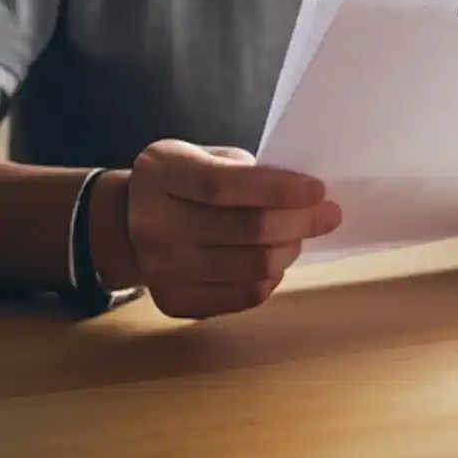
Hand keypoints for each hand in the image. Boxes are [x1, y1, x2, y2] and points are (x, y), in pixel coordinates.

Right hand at [126, 140, 340, 318]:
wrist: (128, 224)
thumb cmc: (185, 182)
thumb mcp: (204, 156)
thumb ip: (247, 171)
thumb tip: (307, 196)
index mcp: (162, 173)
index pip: (224, 185)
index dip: (279, 189)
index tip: (318, 189)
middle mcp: (154, 223)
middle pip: (246, 230)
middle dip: (300, 222)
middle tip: (329, 214)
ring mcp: (161, 268)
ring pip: (252, 268)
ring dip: (289, 249)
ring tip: (298, 235)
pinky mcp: (174, 301)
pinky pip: (244, 295)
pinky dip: (272, 277)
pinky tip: (275, 258)